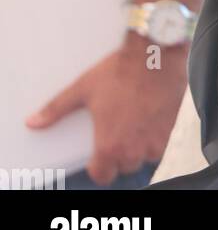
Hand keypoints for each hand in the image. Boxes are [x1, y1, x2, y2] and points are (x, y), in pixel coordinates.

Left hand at [25, 37, 189, 184]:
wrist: (155, 54)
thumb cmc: (119, 71)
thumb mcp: (83, 88)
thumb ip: (56, 110)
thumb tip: (32, 122)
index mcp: (110, 146)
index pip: (102, 175)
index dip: (100, 165)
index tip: (100, 152)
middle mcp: (134, 149)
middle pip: (125, 166)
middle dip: (121, 153)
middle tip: (119, 129)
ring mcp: (156, 140)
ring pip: (145, 156)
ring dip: (141, 145)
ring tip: (136, 121)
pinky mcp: (172, 129)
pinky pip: (162, 143)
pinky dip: (158, 135)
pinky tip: (151, 115)